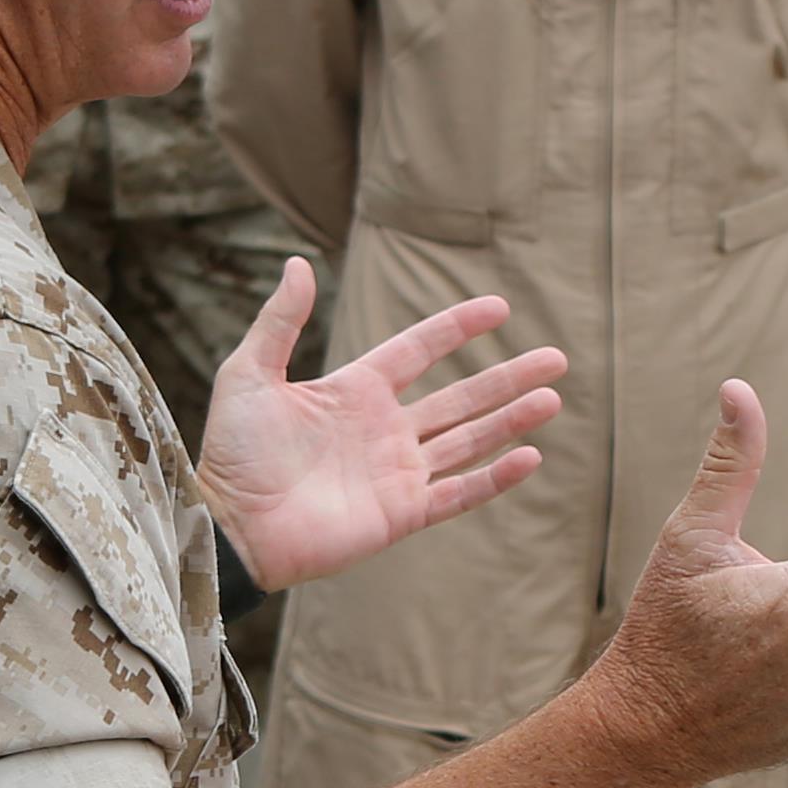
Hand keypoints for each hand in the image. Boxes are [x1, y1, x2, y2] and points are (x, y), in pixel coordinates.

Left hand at [196, 263, 567, 592]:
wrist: (231, 524)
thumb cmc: (232, 452)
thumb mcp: (249, 373)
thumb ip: (280, 321)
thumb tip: (298, 263)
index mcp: (355, 391)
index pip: (419, 350)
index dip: (458, 328)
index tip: (499, 307)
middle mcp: (385, 429)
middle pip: (461, 396)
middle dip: (508, 377)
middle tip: (556, 357)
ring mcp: (397, 472)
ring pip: (469, 440)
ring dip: (511, 420)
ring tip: (552, 398)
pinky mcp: (401, 514)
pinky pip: (459, 493)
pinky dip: (495, 478)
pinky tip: (530, 456)